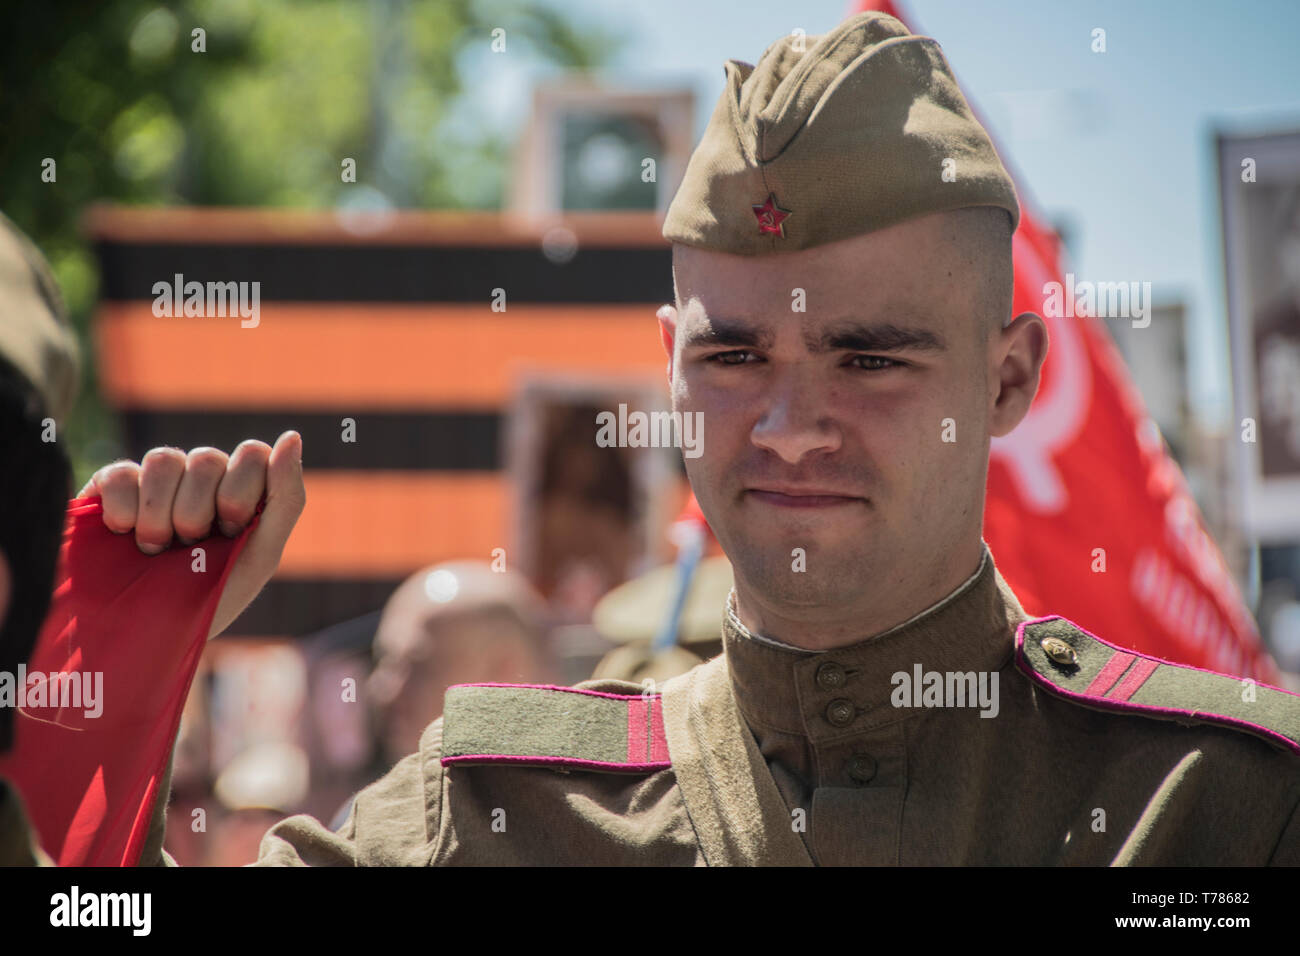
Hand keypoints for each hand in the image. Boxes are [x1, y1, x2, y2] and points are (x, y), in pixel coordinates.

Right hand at [77, 431, 304, 638]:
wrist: (144, 635)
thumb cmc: (210, 598)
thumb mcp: (260, 555)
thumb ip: (285, 497)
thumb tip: (292, 435)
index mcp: (239, 488)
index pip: (251, 453)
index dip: (240, 493)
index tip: (230, 532)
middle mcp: (199, 478)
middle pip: (207, 458)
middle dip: (198, 513)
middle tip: (188, 547)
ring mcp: (155, 481)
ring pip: (164, 459)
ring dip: (160, 514)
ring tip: (154, 548)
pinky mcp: (110, 488)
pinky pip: (122, 472)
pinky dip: (125, 508)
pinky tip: (124, 534)